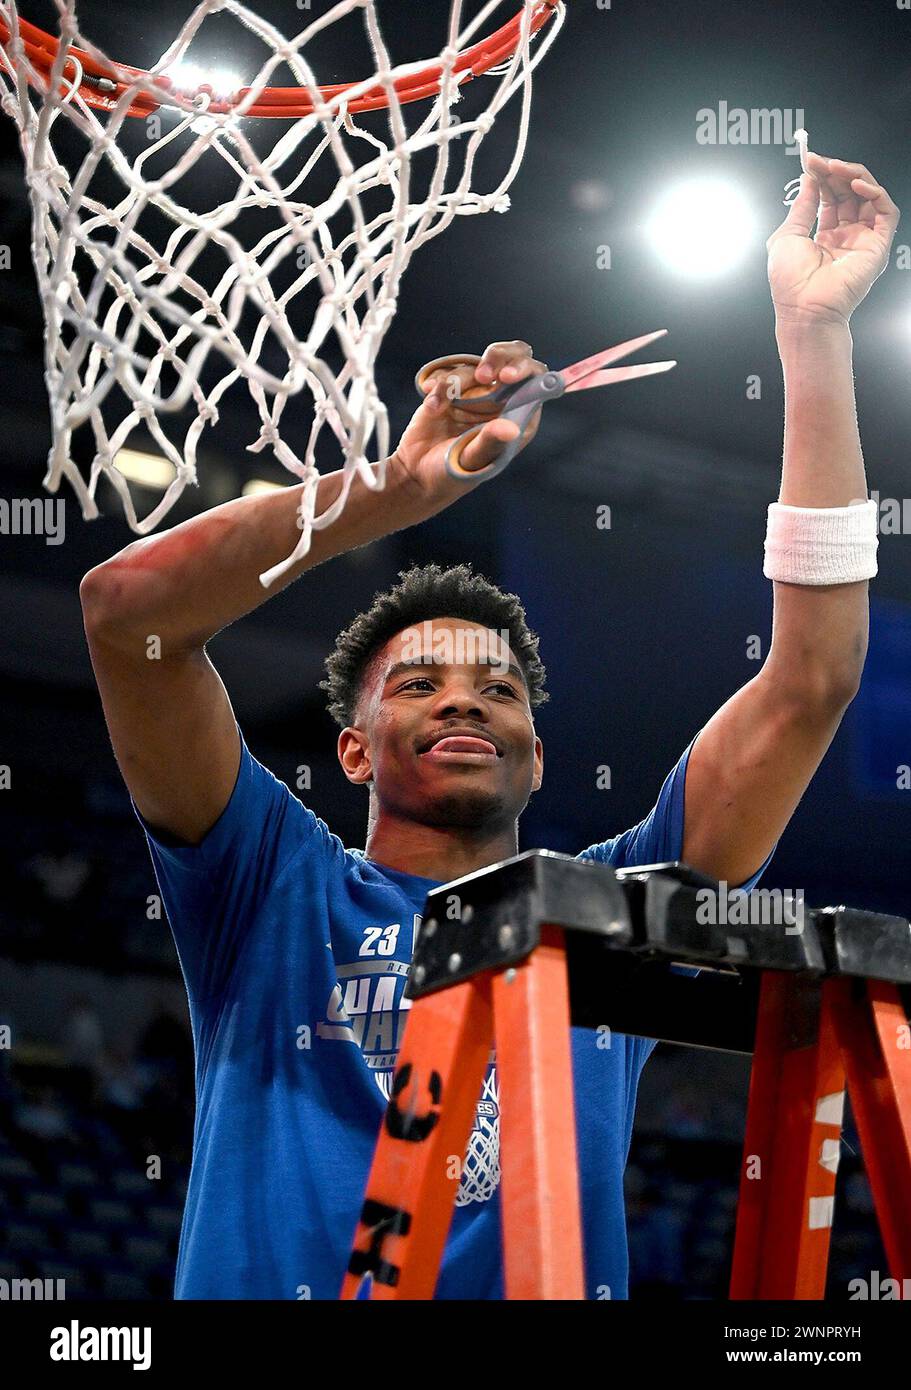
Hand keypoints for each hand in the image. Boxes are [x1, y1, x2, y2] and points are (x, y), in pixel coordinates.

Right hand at [391, 339, 546, 498]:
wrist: (419, 473)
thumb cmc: (455, 473)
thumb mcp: (473, 460)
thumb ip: (491, 441)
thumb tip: (511, 429)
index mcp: (520, 415)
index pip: (536, 381)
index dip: (525, 371)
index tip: (507, 377)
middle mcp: (504, 398)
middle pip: (515, 356)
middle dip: (498, 358)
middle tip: (482, 375)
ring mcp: (478, 390)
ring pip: (476, 364)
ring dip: (457, 381)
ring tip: (438, 409)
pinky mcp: (454, 387)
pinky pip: (449, 372)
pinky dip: (439, 387)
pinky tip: (432, 408)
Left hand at [767, 153, 899, 329]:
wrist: (804, 310)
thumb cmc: (791, 283)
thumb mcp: (787, 236)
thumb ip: (802, 207)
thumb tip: (809, 180)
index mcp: (824, 237)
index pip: (830, 198)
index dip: (822, 178)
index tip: (811, 163)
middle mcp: (845, 237)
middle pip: (849, 193)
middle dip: (836, 173)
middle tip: (823, 162)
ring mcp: (863, 240)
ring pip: (869, 197)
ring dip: (855, 176)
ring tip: (837, 168)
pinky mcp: (878, 245)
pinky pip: (885, 212)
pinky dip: (875, 193)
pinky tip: (857, 186)